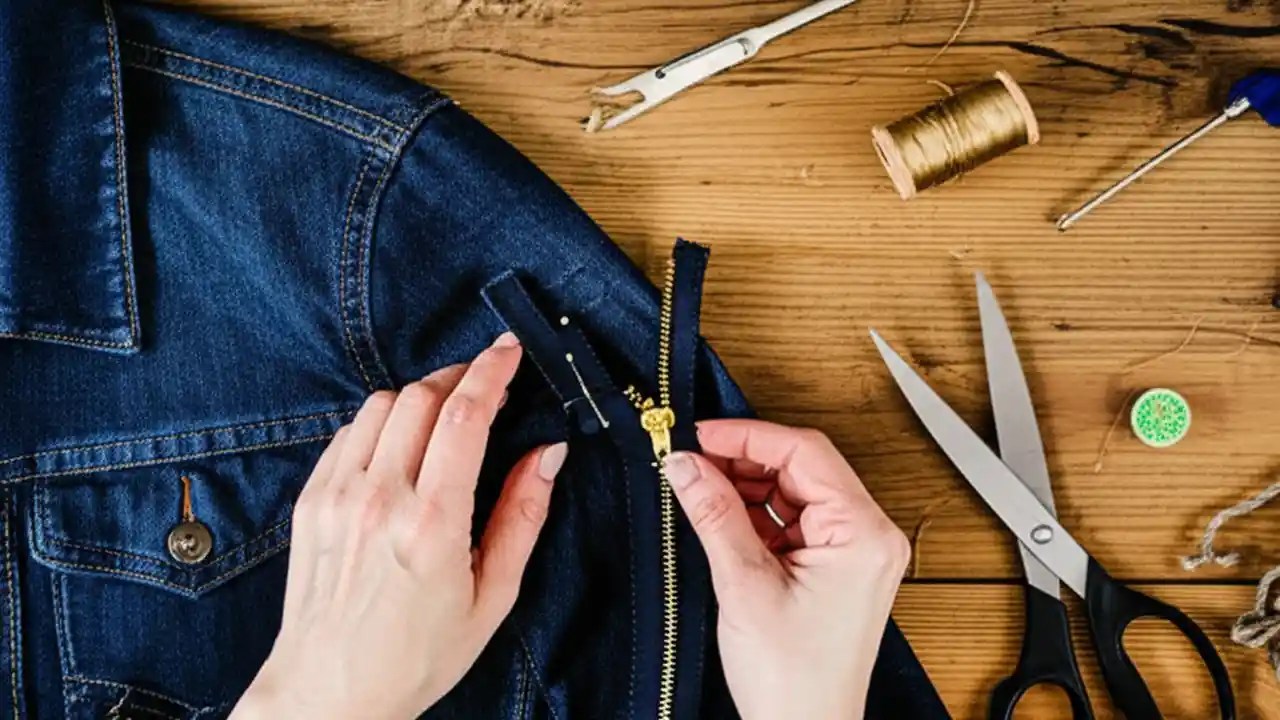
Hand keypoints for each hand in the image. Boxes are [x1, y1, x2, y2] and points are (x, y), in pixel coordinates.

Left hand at [232, 332, 566, 719]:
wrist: (330, 694)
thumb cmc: (416, 656)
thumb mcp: (492, 597)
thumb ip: (523, 516)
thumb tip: (549, 453)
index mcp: (432, 524)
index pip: (464, 416)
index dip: (491, 371)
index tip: (509, 350)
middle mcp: (380, 499)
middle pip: (421, 397)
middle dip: (458, 378)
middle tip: (483, 385)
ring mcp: (337, 497)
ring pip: (380, 406)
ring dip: (419, 398)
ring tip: (443, 418)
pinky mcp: (310, 502)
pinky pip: (347, 433)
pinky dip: (379, 425)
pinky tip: (399, 448)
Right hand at [661, 420, 909, 719]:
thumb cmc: (794, 681)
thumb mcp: (743, 585)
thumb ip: (714, 513)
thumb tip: (685, 463)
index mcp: (864, 534)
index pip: (806, 453)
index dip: (749, 436)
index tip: (702, 435)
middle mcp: (867, 536)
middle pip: (801, 467)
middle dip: (743, 459)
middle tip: (690, 459)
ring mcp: (850, 552)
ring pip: (791, 491)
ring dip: (743, 485)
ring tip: (696, 485)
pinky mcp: (830, 567)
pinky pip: (789, 521)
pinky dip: (752, 514)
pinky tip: (716, 512)